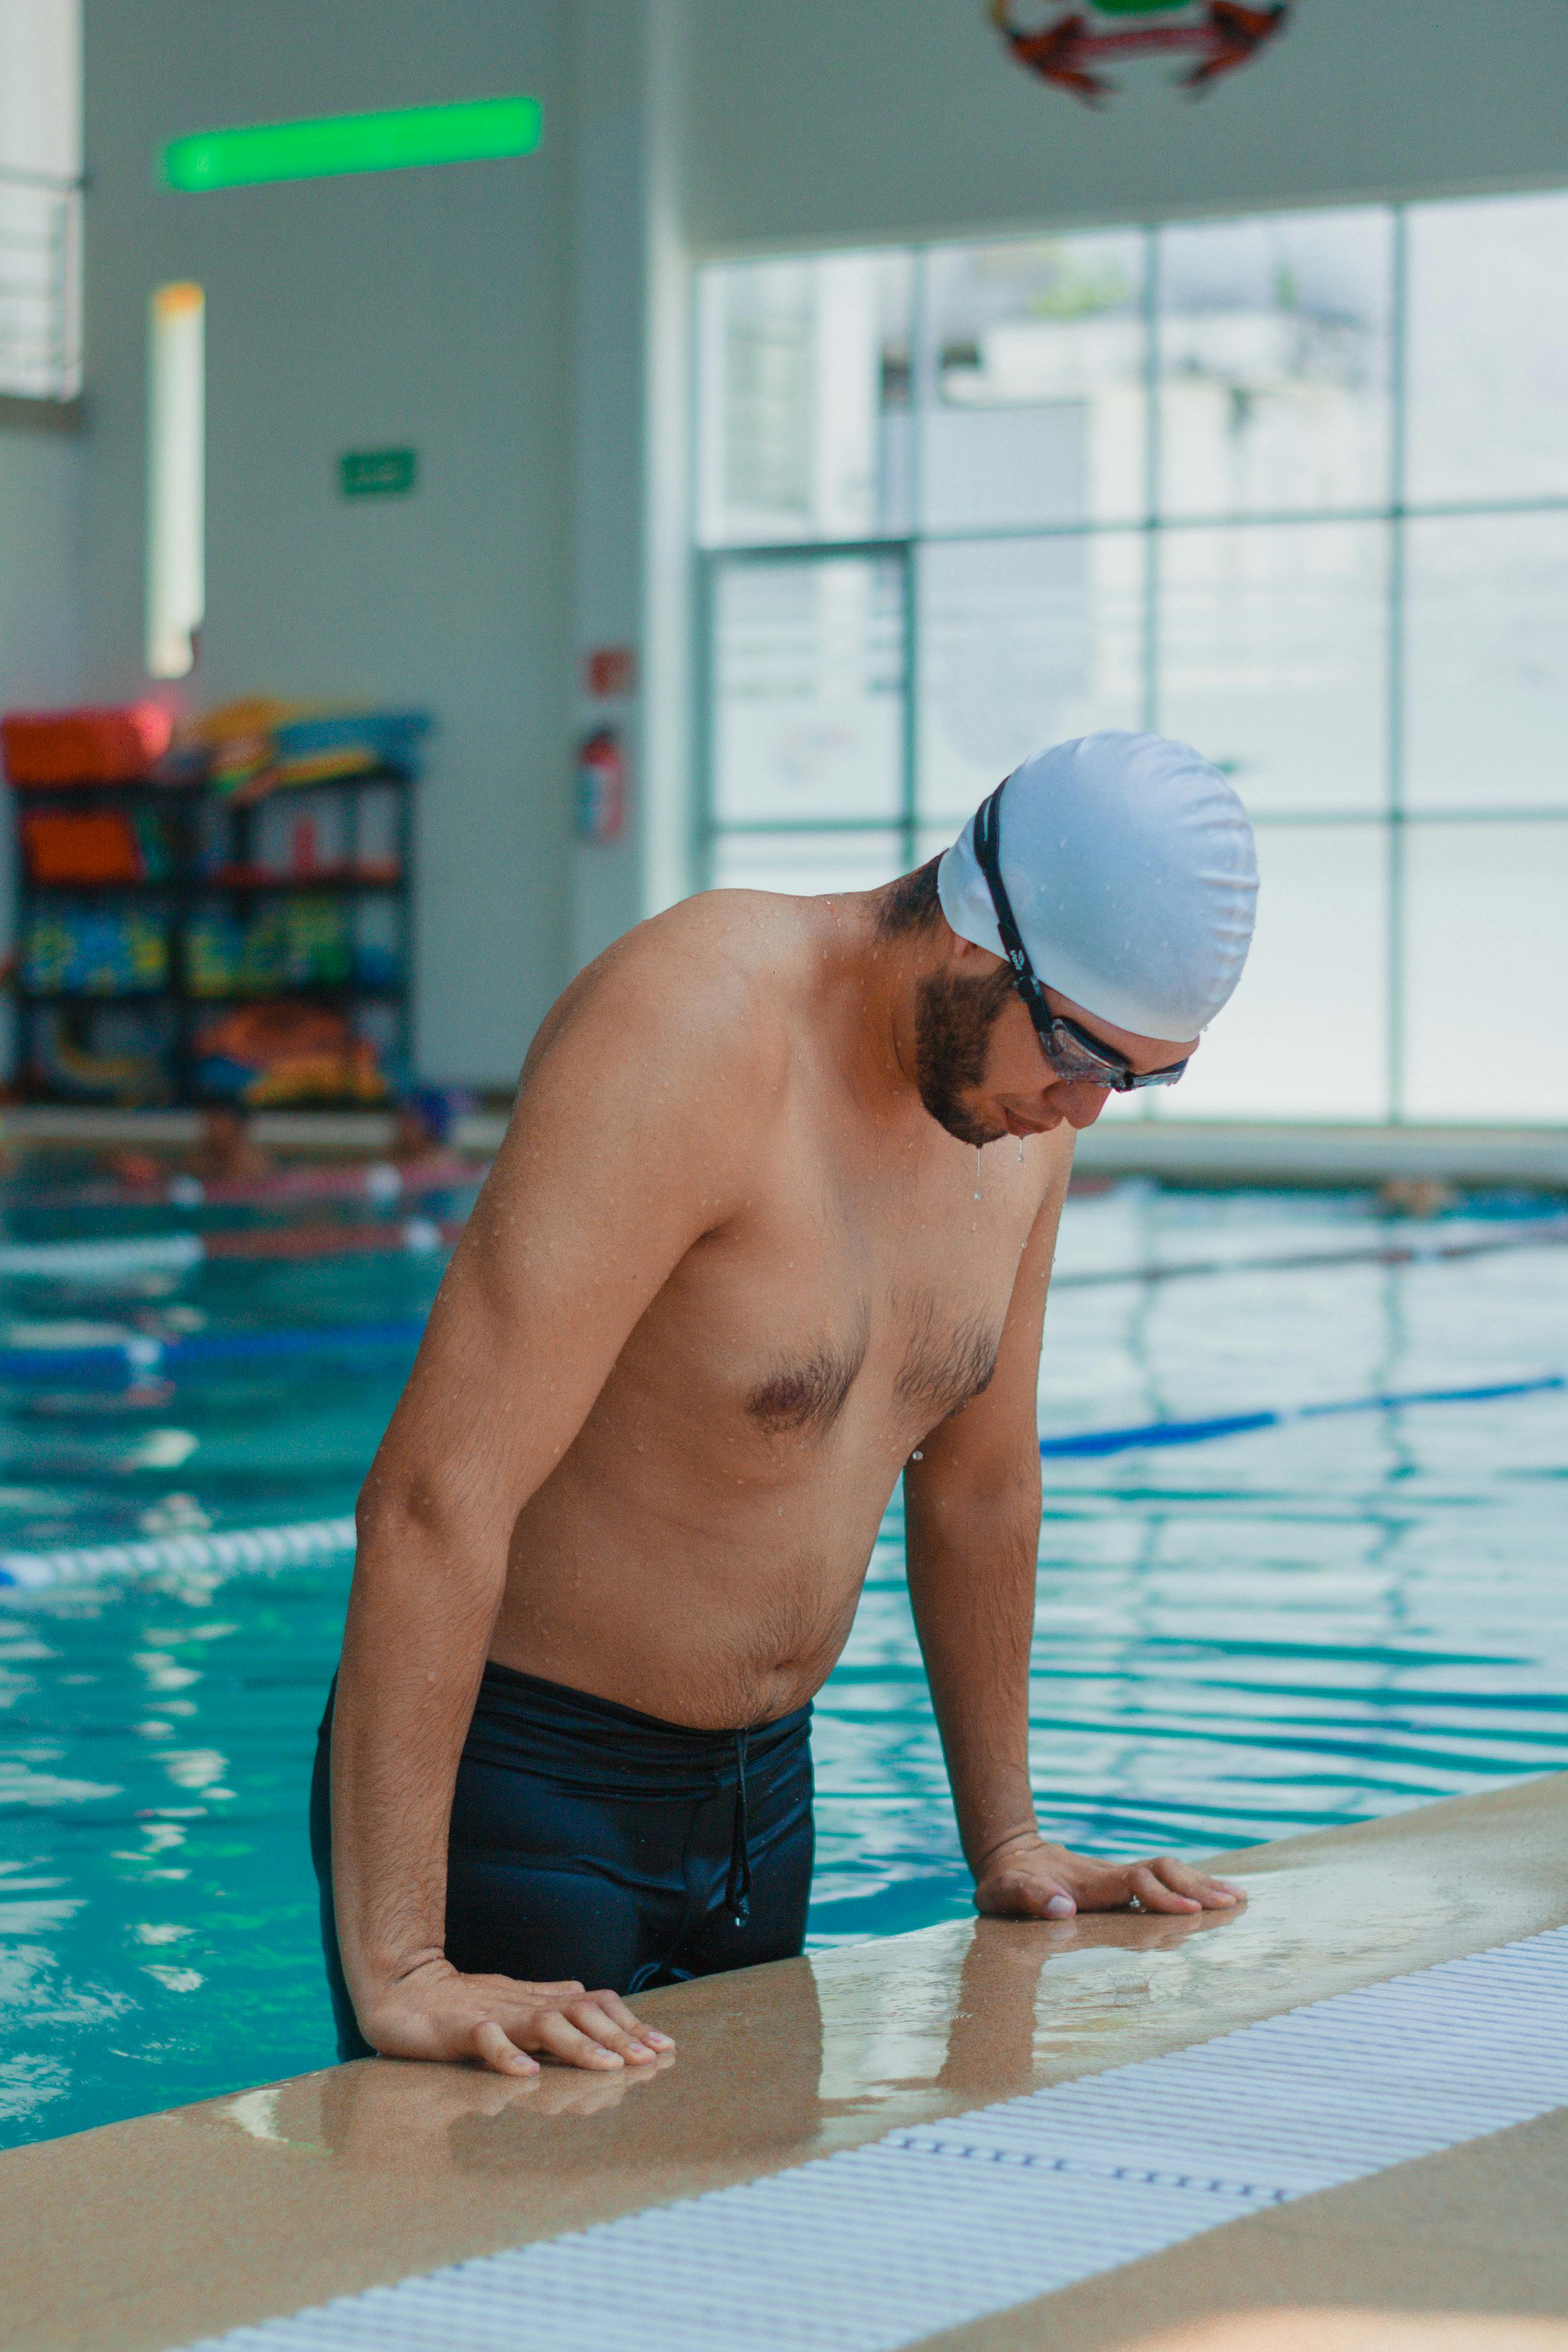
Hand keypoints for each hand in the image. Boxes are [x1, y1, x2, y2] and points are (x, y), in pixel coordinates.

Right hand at [357, 1957, 674, 2076]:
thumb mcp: (514, 2000)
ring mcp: (495, 2015)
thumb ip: (548, 1999)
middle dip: (619, 2037)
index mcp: (540, 2001)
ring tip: (609, 2067)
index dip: (630, 2025)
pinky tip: (527, 2074)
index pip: (596, 2006)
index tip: (664, 2046)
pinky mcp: (461, 2028)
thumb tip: (584, 1990)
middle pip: (582, 2014)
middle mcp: (525, 2004)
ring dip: (580, 2046)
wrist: (402, 1989)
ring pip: (545, 2025)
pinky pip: (487, 2040)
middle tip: (652, 2059)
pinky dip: (508, 2055)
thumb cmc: (461, 1999)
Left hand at [973, 1834, 1243, 1920]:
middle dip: (1197, 1887)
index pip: (1135, 1884)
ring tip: (1239, 1898)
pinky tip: (1216, 1897)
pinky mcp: (1121, 1885)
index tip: (1190, 1912)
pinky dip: (1191, 1887)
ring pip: (1167, 1873)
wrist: (1010, 1855)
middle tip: (1234, 1902)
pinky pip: (1162, 1882)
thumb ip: (1029, 1897)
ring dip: (1201, 1884)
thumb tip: (1064, 1909)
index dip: (1161, 1896)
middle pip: (1162, 1872)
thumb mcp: (1004, 1891)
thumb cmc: (1005, 1882)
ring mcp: (1118, 1878)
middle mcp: (1110, 1876)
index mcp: (1089, 1883)